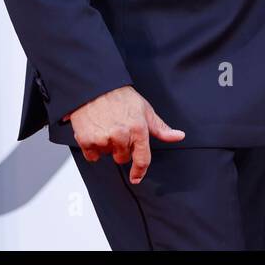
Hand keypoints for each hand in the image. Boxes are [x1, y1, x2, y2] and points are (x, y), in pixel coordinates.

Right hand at [66, 85, 184, 183]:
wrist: (95, 87)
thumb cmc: (120, 96)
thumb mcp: (145, 109)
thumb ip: (161, 128)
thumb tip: (178, 136)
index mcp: (138, 129)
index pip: (142, 159)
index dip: (139, 171)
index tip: (136, 177)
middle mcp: (121, 135)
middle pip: (122, 158)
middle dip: (121, 149)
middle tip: (117, 131)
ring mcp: (103, 138)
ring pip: (107, 155)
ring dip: (106, 146)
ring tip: (105, 127)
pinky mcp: (86, 140)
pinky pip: (92, 155)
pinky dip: (92, 147)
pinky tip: (94, 132)